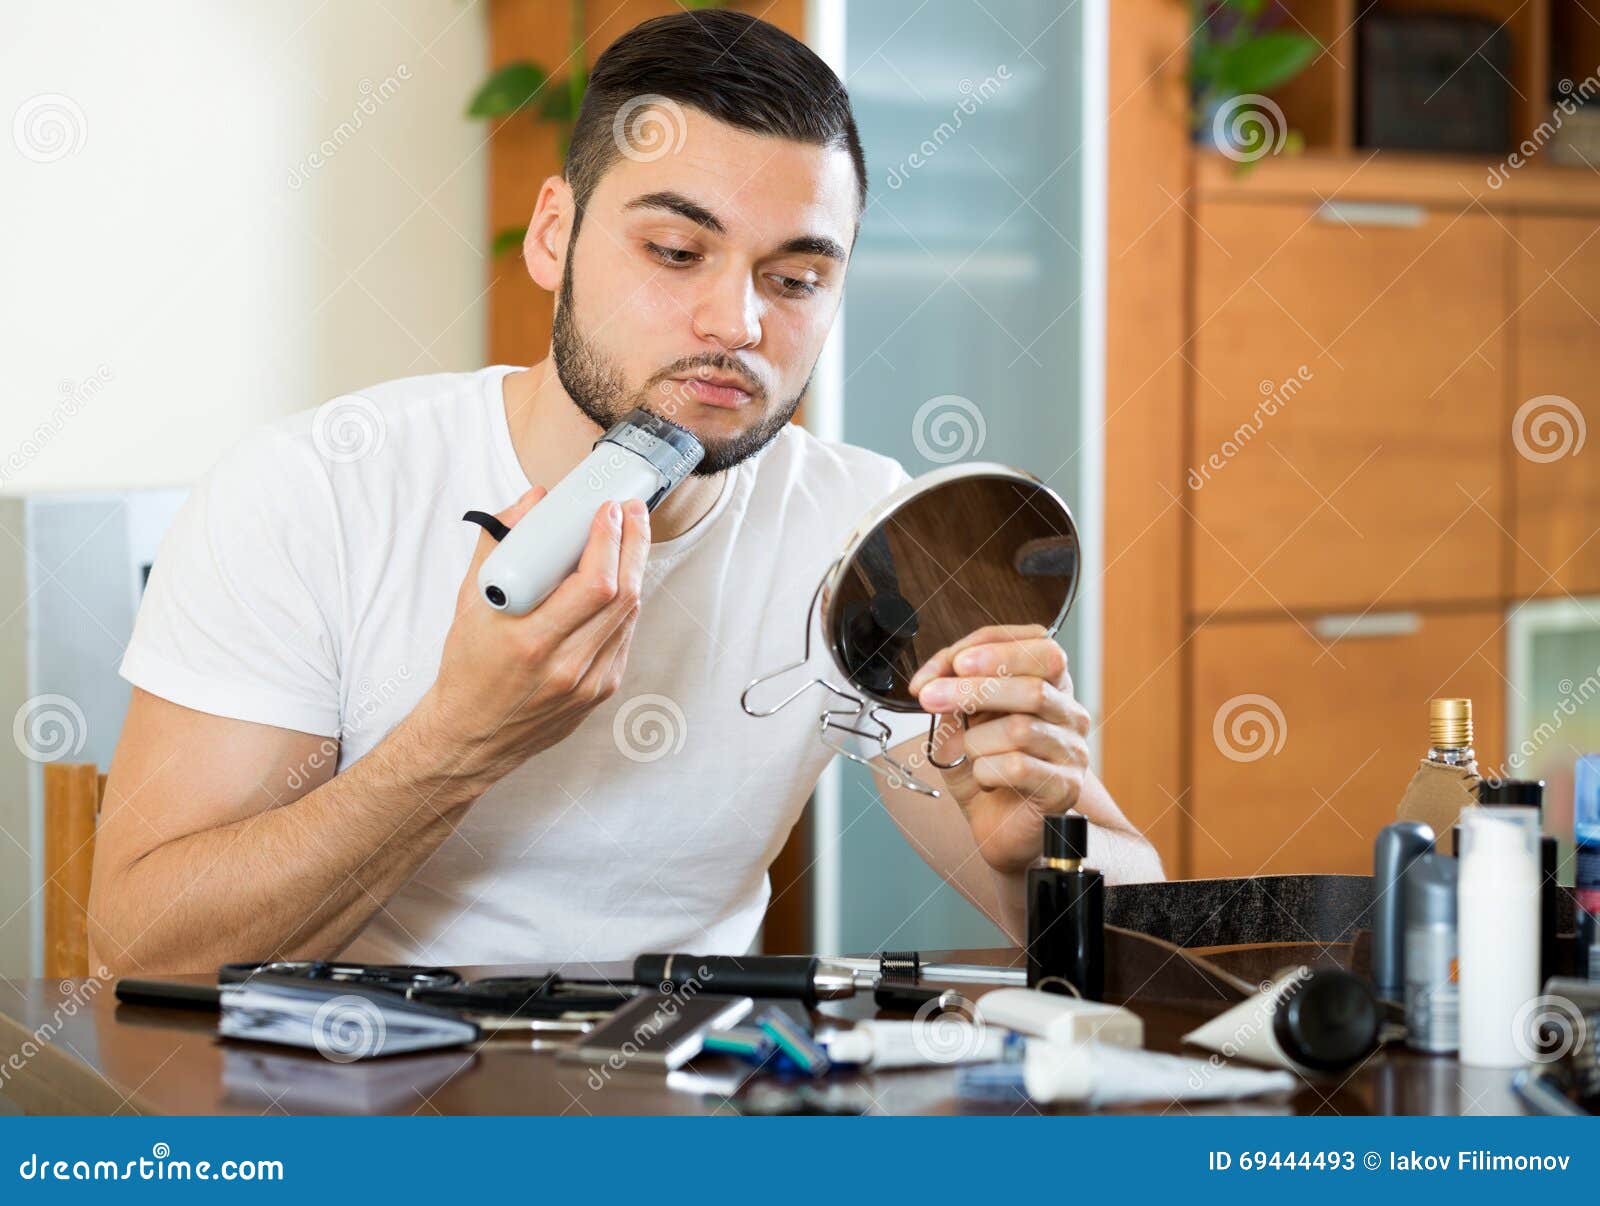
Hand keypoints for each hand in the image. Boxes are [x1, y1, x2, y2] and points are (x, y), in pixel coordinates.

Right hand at [415, 488, 649, 784]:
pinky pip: (623, 637)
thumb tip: (532, 502)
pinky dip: (625, 602)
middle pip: (623, 595)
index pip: (593, 585)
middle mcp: (565, 666)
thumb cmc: (467, 668)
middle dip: (632, 544)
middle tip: (630, 512)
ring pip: (629, 614)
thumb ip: (499, 546)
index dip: (609, 542)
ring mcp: (588, 683)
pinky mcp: (601, 691)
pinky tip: (621, 578)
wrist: (471, 735)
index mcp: (529, 641)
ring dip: (635, 569)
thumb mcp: (470, 602)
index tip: (608, 510)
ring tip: (631, 535)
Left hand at [907, 623, 1090, 875]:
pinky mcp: (1064, 787)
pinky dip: (986, 772)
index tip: (954, 661)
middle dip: (971, 688)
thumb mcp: (960, 721)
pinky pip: (1018, 768)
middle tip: (929, 696)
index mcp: (1050, 683)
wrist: (999, 827)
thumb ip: (952, 692)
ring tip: (970, 756)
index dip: (994, 647)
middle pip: (1031, 685)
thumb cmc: (985, 769)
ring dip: (975, 741)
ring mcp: (1071, 750)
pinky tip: (985, 779)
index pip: (1038, 643)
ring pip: (1020, 728)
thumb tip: (934, 678)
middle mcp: (1068, 712)